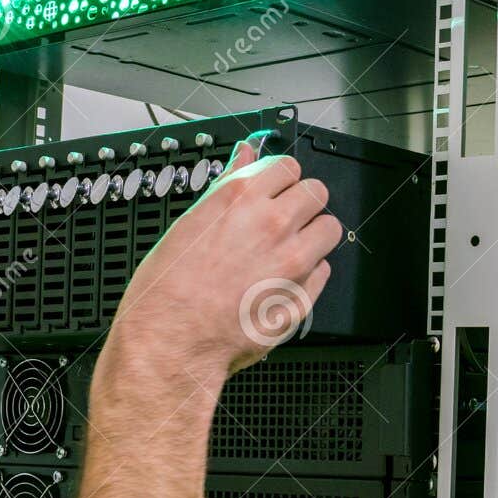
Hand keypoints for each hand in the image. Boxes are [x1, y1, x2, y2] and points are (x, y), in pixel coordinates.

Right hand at [107, 141, 342, 397]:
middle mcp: (273, 225)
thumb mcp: (190, 222)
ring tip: (290, 247)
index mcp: (243, 199)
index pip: (287, 165)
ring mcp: (292, 262)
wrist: (170, 342)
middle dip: (302, 201)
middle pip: (316, 192)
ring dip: (314, 233)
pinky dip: (310, 272)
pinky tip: (284, 278)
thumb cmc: (168, 288)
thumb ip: (228, 184)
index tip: (274, 187)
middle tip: (284, 217)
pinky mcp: (301, 296)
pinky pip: (323, 271)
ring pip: (330, 229)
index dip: (281, 177)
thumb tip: (245, 156)